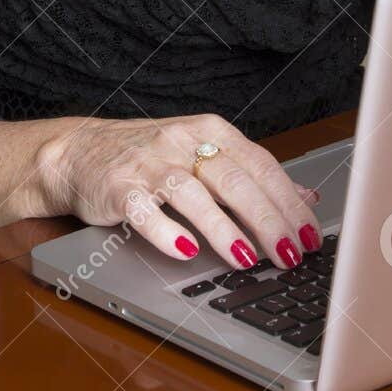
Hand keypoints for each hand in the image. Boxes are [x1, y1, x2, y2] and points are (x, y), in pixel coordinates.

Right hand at [34, 112, 323, 270]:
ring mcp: (149, 164)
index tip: (310, 236)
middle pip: (233, 181)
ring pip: (192, 194)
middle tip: (289, 253)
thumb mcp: (206, 156)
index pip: (261, 166)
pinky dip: (166, 232)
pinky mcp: (118, 188)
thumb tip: (307, 199)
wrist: (81, 152)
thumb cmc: (151, 157)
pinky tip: (186, 252)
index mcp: (211, 132)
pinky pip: (144, 211)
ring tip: (246, 258)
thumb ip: (254, 177)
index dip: (289, 202)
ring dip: (222, 228)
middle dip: (266, 220)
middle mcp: (183, 142)